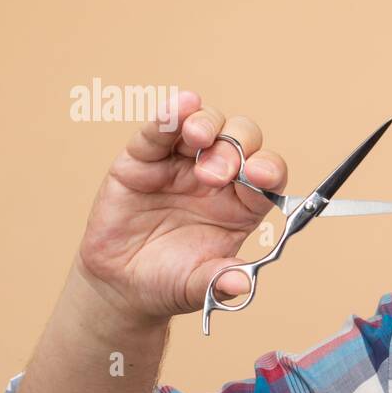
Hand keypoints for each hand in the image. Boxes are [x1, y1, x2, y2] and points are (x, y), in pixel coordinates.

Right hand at [75, 90, 289, 323]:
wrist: (122, 285)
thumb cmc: (171, 280)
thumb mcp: (199, 286)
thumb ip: (220, 281)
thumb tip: (241, 285)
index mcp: (243, 204)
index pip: (268, 174)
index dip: (269, 170)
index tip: (262, 176)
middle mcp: (218, 177)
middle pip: (241, 141)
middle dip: (235, 148)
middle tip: (217, 174)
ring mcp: (180, 163)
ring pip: (205, 125)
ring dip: (207, 124)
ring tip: (199, 138)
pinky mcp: (143, 158)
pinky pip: (158, 131)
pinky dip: (168, 115)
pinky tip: (179, 106)